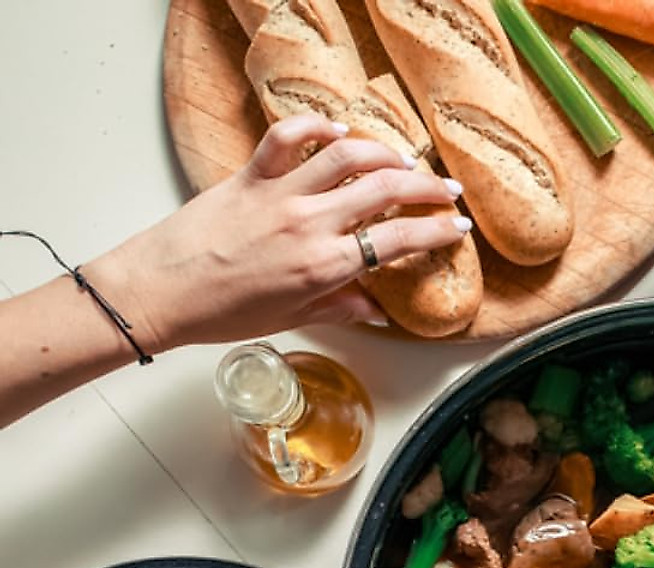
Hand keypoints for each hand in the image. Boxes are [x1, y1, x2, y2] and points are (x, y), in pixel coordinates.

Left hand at [86, 114, 469, 352]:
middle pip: (386, 190)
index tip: (457, 229)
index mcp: (325, 266)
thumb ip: (342, 308)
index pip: (398, 242)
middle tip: (448, 190)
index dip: (436, 233)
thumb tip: (377, 310)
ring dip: (385, 153)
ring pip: (347, 156)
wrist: (160, 292)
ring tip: (406, 161)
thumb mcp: (293, 319)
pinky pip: (287, 136)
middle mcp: (309, 224)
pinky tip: (338, 130)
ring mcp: (279, 194)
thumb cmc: (223, 313)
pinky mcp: (250, 175)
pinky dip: (316, 126)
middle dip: (428, 188)